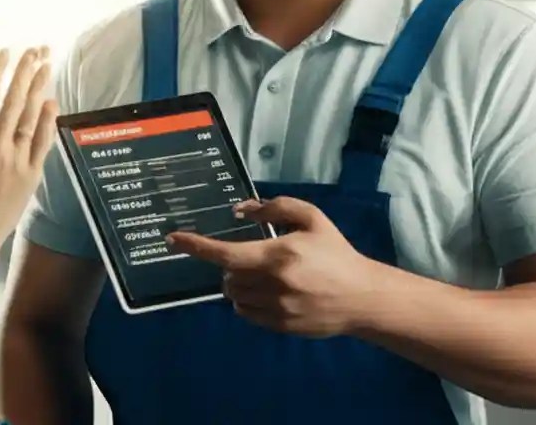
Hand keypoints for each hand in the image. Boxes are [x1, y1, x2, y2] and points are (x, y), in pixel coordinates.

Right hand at [0, 47, 57, 263]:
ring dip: (40, 88)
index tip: (7, 53)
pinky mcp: (31, 175)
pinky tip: (52, 103)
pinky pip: (42, 142)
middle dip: (25, 71)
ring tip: (47, 66)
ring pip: (31, 116)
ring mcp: (17, 159)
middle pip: (14, 99)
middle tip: (36, 50)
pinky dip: (48, 121)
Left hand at [166, 197, 376, 337]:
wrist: (361, 297)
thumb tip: (241, 211)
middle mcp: (272, 285)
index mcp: (278, 255)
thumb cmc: (336, 253)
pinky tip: (269, 293)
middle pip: (227, 276)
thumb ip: (275, 209)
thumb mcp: (312, 219)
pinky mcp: (278, 327)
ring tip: (262, 275)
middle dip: (231, 265)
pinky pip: (246, 313)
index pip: (225, 253)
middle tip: (252, 257)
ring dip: (237, 283)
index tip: (174, 239)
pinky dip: (248, 301)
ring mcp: (274, 310)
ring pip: (233, 296)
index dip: (196, 246)